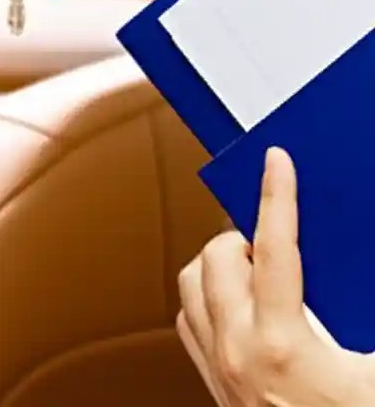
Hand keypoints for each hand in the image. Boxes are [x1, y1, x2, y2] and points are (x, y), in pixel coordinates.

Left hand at [177, 147, 374, 405]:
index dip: (276, 197)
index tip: (276, 160)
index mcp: (283, 342)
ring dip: (218, 265)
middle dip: (242, 234)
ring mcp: (218, 370)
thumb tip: (363, 270)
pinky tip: (239, 302)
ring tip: (256, 263)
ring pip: (190, 287)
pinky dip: (207, 300)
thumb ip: (369, 311)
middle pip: (215, 258)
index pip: (272, 248)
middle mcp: (237, 351)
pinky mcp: (213, 387)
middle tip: (275, 234)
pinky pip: (188, 323)